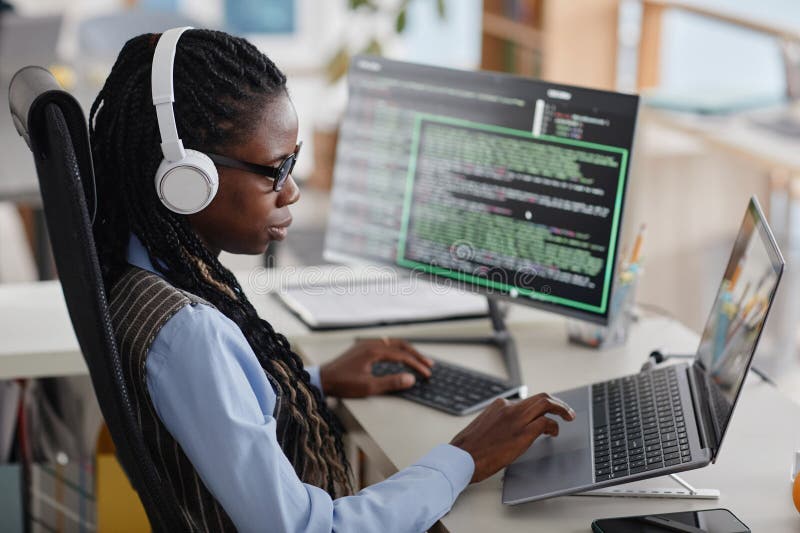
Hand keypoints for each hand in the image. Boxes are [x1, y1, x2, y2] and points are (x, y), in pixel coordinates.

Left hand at [319, 338, 432, 397]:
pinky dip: (396, 349)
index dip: (417, 364)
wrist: (322, 379)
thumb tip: (411, 379)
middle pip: (400, 345)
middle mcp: (371, 344)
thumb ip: (391, 382)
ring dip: (406, 351)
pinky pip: (384, 344)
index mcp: (374, 351)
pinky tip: (397, 355)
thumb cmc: (343, 384)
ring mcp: (365, 344)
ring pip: (392, 343)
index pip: (402, 355)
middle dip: (416, 355)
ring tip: (417, 359)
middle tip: (428, 364)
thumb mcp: (368, 387)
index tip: (427, 373)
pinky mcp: (361, 348)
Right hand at [450, 393, 575, 482]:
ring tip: (568, 417)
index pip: (526, 402)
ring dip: (561, 409)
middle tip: (566, 411)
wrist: (461, 457)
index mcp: (499, 405)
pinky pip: (545, 422)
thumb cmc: (469, 449)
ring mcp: (516, 419)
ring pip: (546, 404)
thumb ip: (497, 423)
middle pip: (540, 398)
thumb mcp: (483, 427)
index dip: (539, 409)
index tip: (544, 415)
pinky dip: (553, 426)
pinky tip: (554, 433)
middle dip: (557, 403)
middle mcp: (509, 407)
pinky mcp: (522, 433)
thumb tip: (507, 431)